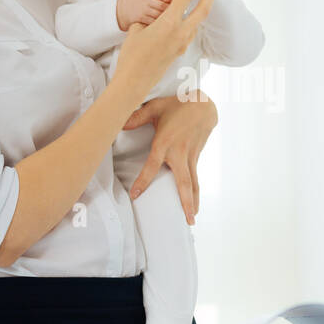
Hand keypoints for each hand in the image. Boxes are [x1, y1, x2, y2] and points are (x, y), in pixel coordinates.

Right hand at [112, 0, 213, 112]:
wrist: (134, 81)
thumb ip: (148, 19)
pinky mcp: (179, 52)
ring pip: (196, 23)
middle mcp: (181, 33)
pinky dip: (190, 23)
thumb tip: (154, 19)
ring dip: (200, 11)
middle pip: (202, 11)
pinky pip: (189, 33)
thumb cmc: (131, 55)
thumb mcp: (136, 29)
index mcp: (170, 23)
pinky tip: (185, 21)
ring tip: (198, 1)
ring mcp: (182, 44)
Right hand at [117, 0, 171, 30]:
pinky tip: (163, 22)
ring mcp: (143, 11)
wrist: (121, 10)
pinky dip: (160, 23)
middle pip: (163, 6)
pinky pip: (154, 22)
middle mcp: (145, 0)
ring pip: (159, 15)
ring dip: (166, 16)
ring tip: (170, 17)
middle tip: (174, 11)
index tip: (174, 1)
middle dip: (170, 9)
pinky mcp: (141, 20)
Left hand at [122, 91, 217, 223]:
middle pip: (183, 181)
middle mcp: (180, 153)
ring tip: (192, 218)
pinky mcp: (196, 157)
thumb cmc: (178, 104)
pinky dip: (195, 192)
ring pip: (193, 183)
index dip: (144, 180)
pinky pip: (195, 177)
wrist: (204, 104)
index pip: (152, 165)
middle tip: (186, 218)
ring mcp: (190, 156)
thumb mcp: (155, 106)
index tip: (135, 195)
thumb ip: (137, 116)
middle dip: (184, 201)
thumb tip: (119, 123)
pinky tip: (194, 204)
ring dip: (193, 201)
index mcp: (166, 142)